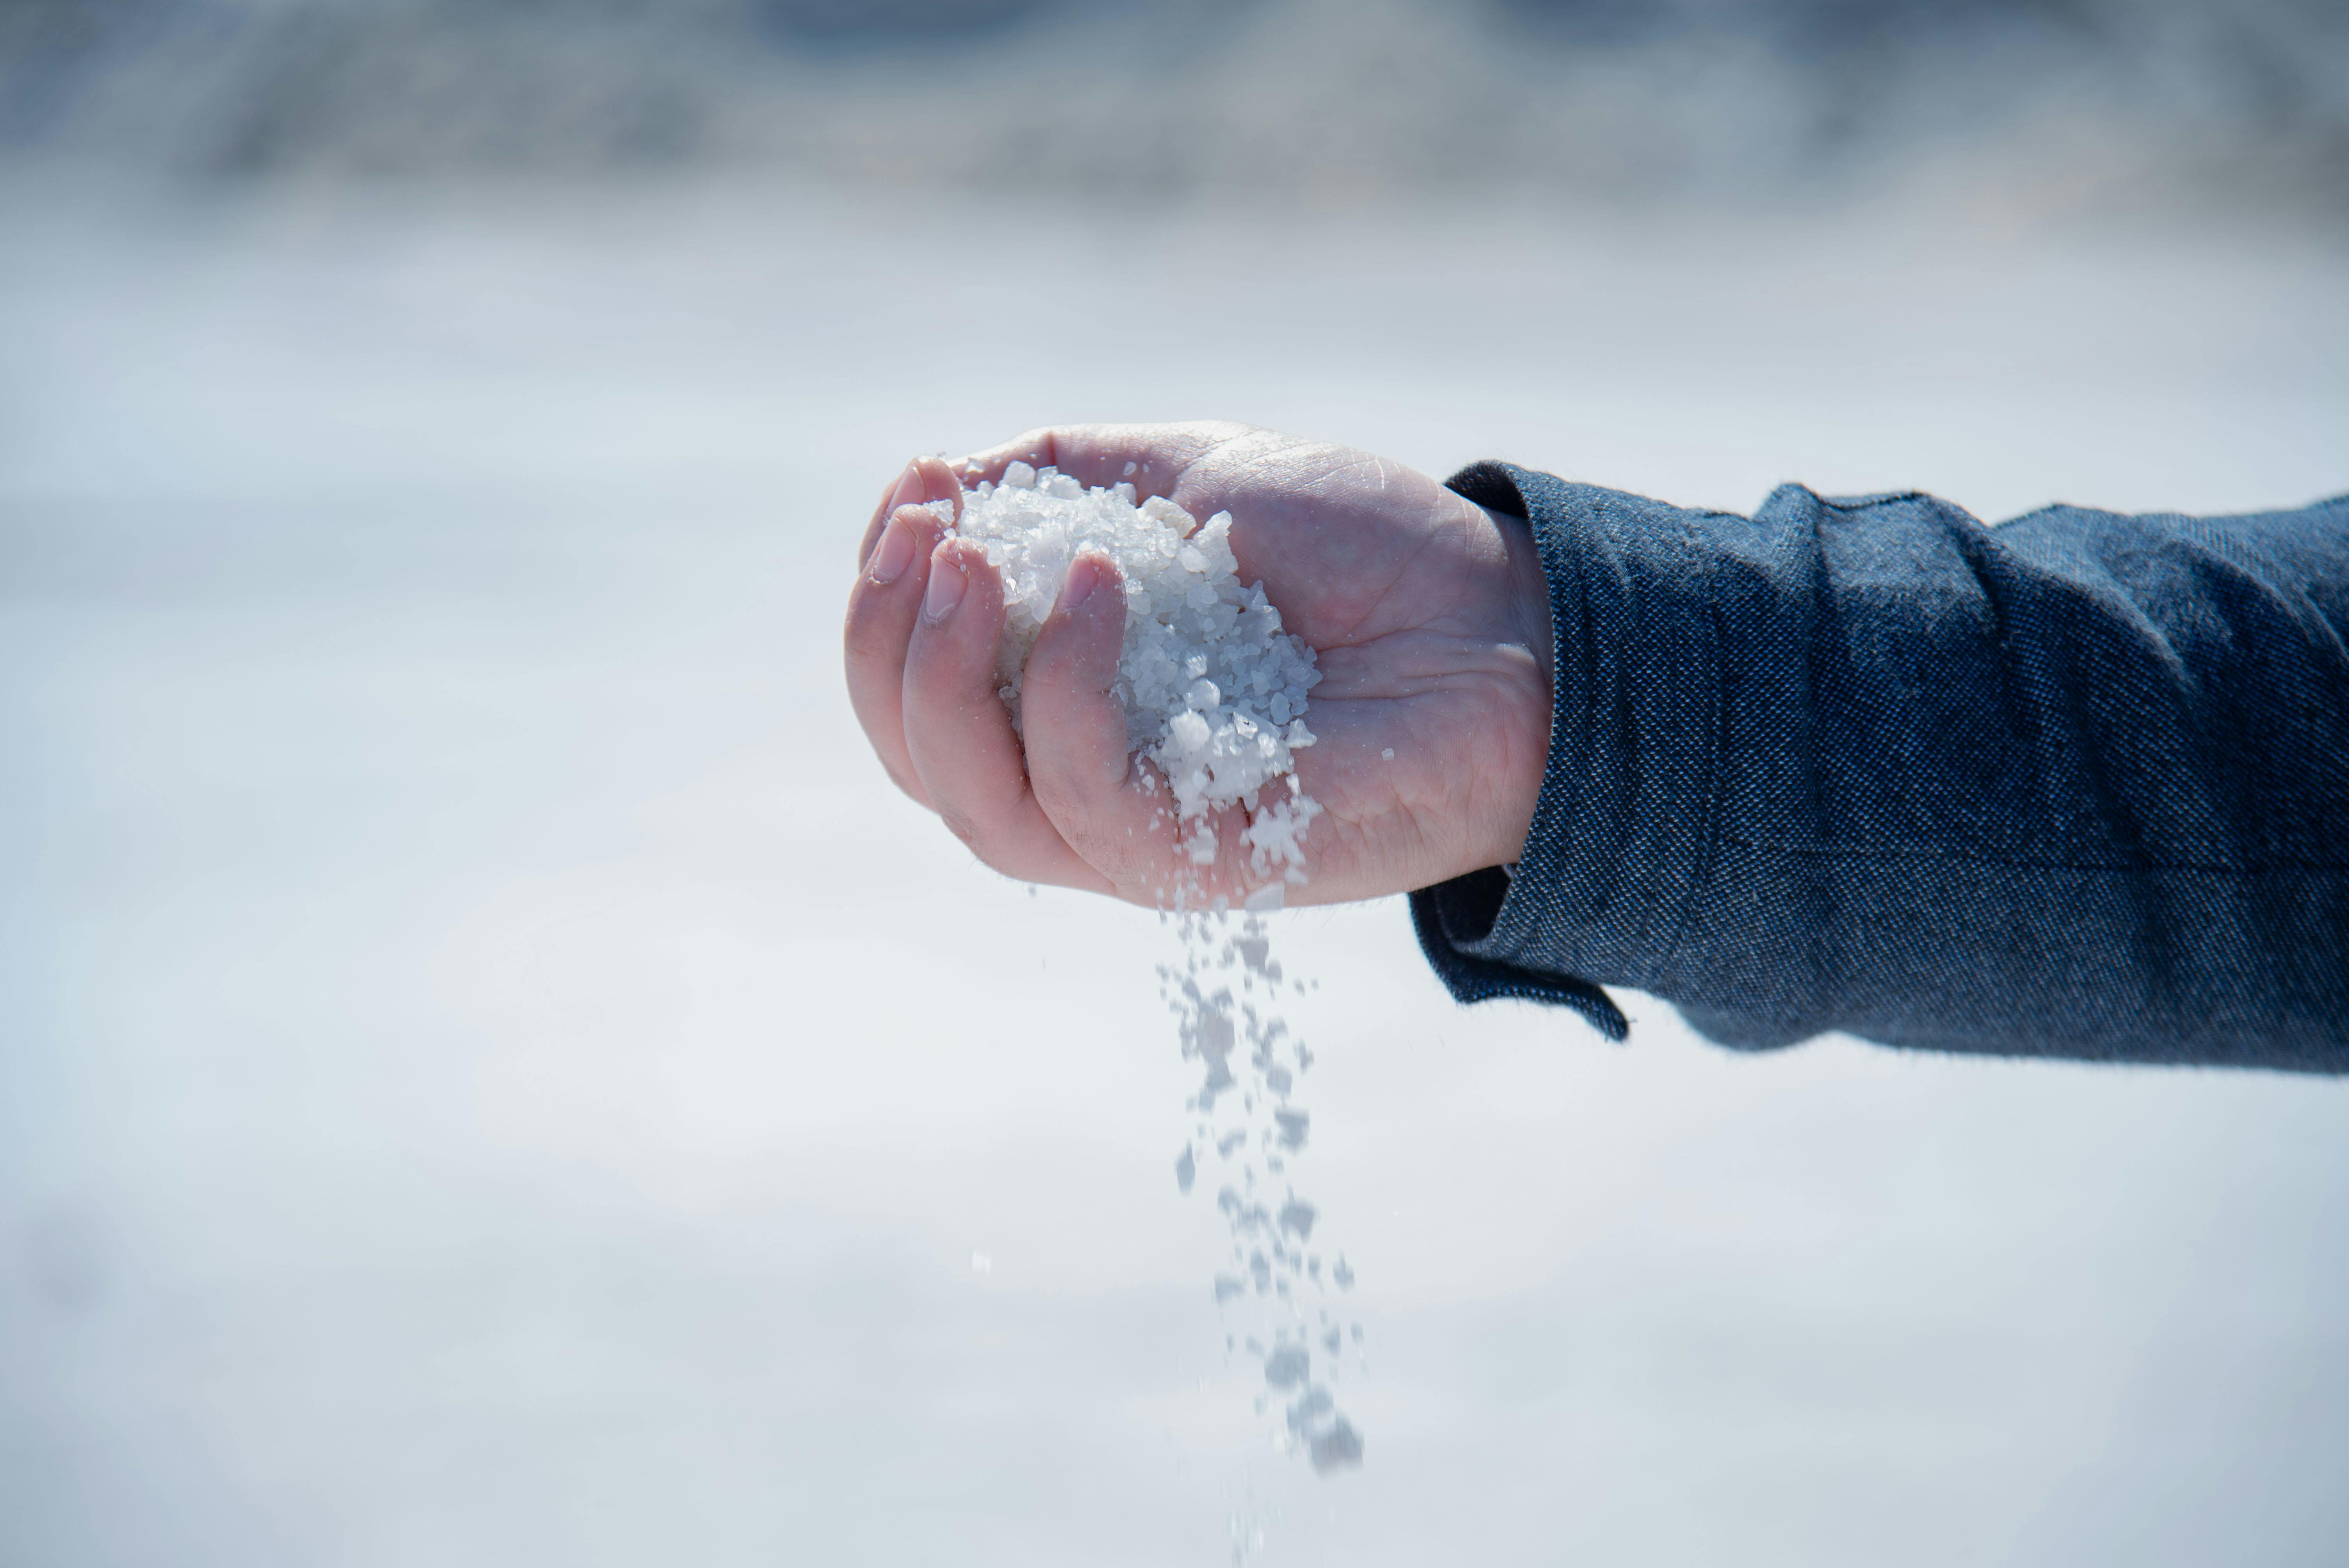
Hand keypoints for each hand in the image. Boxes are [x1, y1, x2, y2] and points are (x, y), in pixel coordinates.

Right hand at [843, 422, 1553, 907]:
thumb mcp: (1189, 478)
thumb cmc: (1363, 551)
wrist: (1507, 618)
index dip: (885, 600)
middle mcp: (1089, 784)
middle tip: (925, 535)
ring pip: (979, 808)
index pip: (919, 696)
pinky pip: (1089, 802)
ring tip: (971, 559)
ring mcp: (1145, 835)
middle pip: (921, 762)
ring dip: (942, 675)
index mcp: (1069, 704)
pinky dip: (1067, 687)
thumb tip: (939, 485)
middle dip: (887, 644)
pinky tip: (1103, 583)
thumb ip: (1062, 482)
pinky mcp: (1209, 862)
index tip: (917, 490)